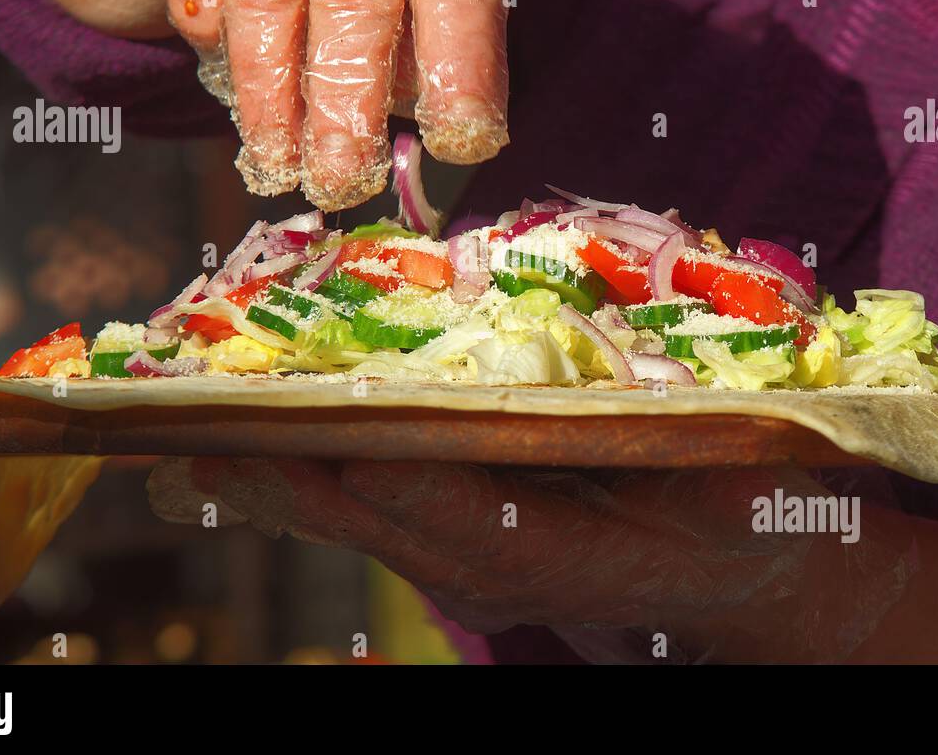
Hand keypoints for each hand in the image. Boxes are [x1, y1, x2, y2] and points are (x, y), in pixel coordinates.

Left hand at [148, 458, 937, 662]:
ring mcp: (470, 554)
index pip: (432, 499)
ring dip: (277, 471)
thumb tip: (627, 363)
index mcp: (550, 547)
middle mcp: (488, 559)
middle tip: (186, 417)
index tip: (284, 410)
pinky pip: (375, 506)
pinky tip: (270, 444)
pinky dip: (317, 472)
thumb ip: (686, 437)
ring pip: (354, 514)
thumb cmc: (747, 519)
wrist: (751, 574)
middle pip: (362, 510)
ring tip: (196, 427)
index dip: (356, 453)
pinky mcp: (467, 538)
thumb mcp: (740, 476)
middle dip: (275, 465)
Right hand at [159, 0, 516, 205]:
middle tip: (343, 182)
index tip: (462, 141)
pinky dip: (205, 25)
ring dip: (266, 93)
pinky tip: (220, 73)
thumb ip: (452, 4)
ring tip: (275, 162)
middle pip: (351, 1)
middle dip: (343, 104)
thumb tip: (422, 109)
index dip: (461, 67)